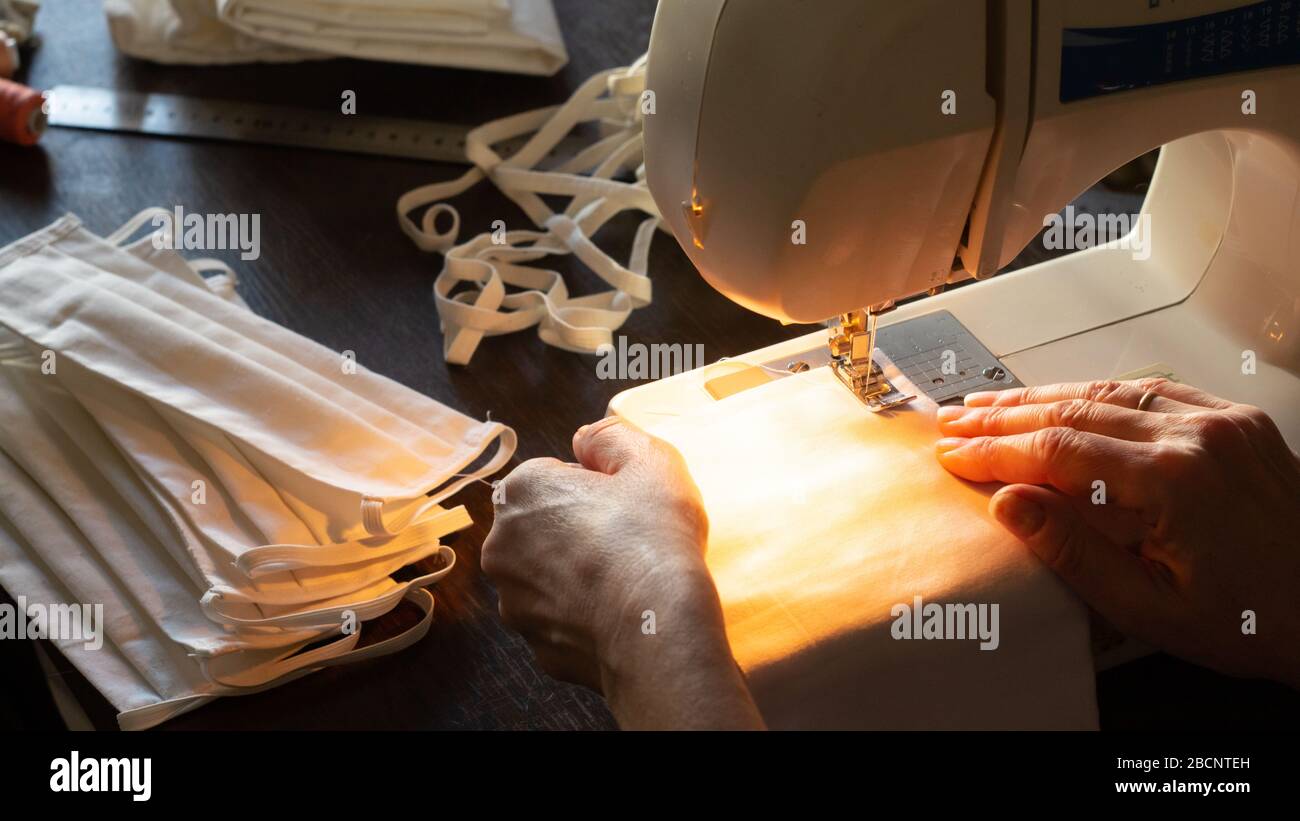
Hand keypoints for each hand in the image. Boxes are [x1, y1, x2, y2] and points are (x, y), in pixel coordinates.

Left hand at [481, 416, 763, 728]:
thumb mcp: (649, 460)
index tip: (623, 505)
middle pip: (544, 526)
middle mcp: (501, 545)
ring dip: (575, 573)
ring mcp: (514, 601)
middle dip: (576, 529)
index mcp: (521, 491)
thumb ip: (610, 436)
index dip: (595, 486)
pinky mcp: (534, 644)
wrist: (656, 627)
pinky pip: (559, 619)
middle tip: (625, 541)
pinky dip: (581, 615)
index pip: (554, 476)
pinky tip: (615, 613)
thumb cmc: (652, 537)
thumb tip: (584, 438)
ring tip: (623, 580)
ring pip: (547, 575)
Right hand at [934, 378, 1299, 686]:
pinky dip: (1101, 392)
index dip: (995, 451)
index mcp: (1173, 482)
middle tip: (954, 420)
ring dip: (1043, 396)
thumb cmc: (1255, 622)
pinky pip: (1155, 390)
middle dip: (1004, 416)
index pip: (1057, 452)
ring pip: (1110, 393)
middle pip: (1074, 412)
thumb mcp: (1151, 611)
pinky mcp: (1236, 422)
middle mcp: (1196, 437)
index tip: (952, 454)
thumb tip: (1010, 502)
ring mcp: (1220, 423)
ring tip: (991, 403)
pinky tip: (1067, 394)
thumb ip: (1074, 552)